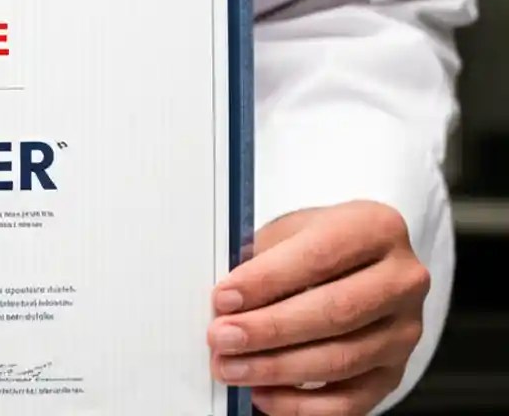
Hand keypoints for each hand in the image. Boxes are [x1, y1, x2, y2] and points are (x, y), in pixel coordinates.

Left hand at [207, 200, 428, 415]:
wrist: (358, 264)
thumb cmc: (316, 246)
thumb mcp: (290, 232)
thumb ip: (260, 260)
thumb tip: (225, 304)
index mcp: (376, 228)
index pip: (319, 256)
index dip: (267, 280)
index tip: (224, 297)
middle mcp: (402, 280)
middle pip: (334, 312)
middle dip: (269, 329)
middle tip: (221, 337)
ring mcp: (405, 331)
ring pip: (341, 359)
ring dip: (276, 368)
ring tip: (230, 367)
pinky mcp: (395, 372)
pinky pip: (350, 401)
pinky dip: (301, 405)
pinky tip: (262, 394)